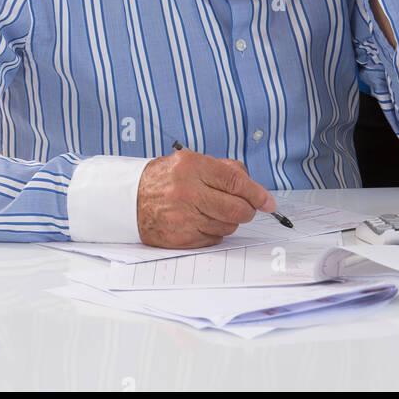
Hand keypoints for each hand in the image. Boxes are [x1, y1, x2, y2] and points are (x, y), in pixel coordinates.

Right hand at [136, 148, 276, 247]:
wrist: (130, 199)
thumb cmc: (166, 178)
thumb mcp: (191, 161)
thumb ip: (223, 169)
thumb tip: (252, 187)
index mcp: (193, 167)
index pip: (236, 182)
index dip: (257, 193)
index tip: (268, 202)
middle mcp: (189, 192)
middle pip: (236, 208)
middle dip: (248, 210)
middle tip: (247, 208)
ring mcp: (184, 217)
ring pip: (228, 225)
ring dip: (230, 220)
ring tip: (215, 210)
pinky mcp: (181, 238)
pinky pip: (214, 238)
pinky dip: (215, 231)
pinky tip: (202, 220)